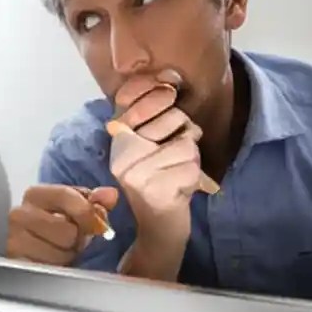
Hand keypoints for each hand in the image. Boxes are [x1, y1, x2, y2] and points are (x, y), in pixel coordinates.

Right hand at [6, 184, 118, 265]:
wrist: (28, 252)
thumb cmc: (54, 228)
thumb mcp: (75, 211)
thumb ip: (94, 202)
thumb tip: (110, 195)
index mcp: (34, 195)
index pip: (66, 196)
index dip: (87, 212)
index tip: (96, 225)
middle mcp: (19, 214)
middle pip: (67, 230)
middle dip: (75, 239)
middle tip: (70, 242)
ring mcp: (14, 240)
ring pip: (60, 253)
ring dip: (66, 256)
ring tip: (58, 252)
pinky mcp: (16, 263)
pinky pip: (49, 270)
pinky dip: (55, 270)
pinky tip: (49, 263)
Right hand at [108, 81, 202, 280]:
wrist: (159, 229)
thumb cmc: (161, 181)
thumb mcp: (150, 146)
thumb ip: (154, 117)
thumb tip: (169, 81)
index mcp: (118, 138)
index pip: (138, 97)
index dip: (160, 94)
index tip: (168, 97)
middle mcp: (121, 154)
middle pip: (174, 118)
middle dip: (185, 136)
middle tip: (174, 158)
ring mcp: (136, 174)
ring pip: (186, 145)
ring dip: (191, 162)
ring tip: (177, 175)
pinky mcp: (155, 191)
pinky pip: (192, 168)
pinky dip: (194, 180)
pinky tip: (180, 191)